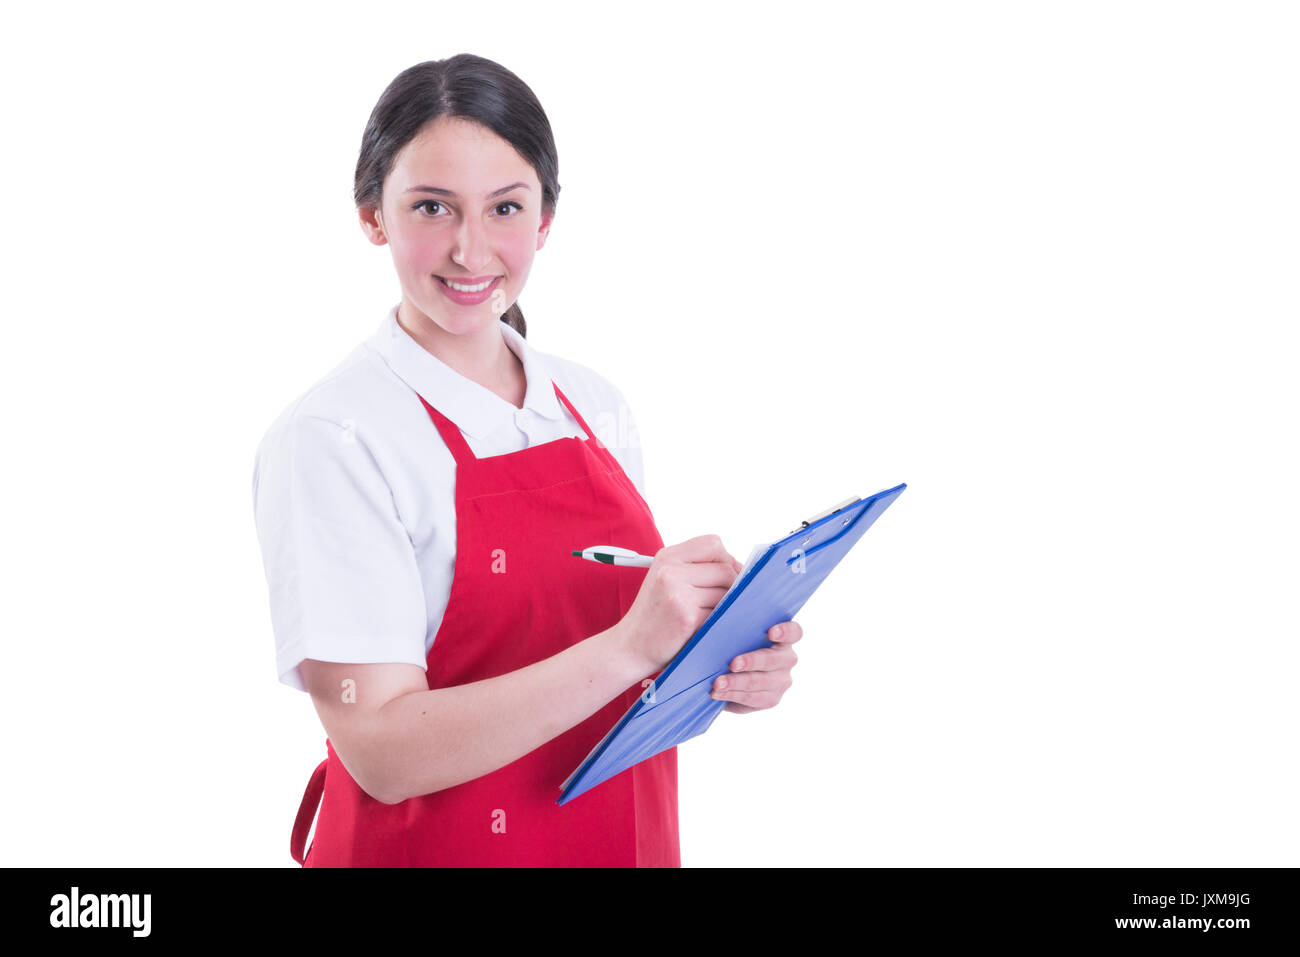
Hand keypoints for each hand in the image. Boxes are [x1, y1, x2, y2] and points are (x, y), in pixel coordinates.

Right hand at [618, 535, 743, 674]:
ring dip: (727, 605)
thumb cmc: (654, 615)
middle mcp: (670, 571)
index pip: (713, 543)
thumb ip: (695, 567)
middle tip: (726, 601)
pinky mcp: (687, 617)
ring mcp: (678, 593)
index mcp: (666, 557)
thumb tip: (739, 567)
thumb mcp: (666, 579)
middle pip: (725, 568)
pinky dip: (720, 620)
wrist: (630, 646)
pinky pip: (720, 612)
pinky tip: (707, 626)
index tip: (728, 576)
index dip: (727, 559)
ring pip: (726, 592)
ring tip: (712, 615)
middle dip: (733, 585)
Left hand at [710, 619, 801, 713]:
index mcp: (782, 637)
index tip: (771, 632)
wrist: (722, 670)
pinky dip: (734, 696)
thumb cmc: (729, 641)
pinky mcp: (770, 698)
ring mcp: (781, 680)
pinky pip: (754, 700)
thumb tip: (720, 610)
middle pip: (776, 660)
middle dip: (752, 661)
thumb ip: (734, 620)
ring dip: (738, 683)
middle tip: (732, 663)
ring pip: (763, 682)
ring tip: (717, 683)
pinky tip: (717, 693)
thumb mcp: (732, 629)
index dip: (785, 631)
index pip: (794, 632)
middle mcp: (786, 659)